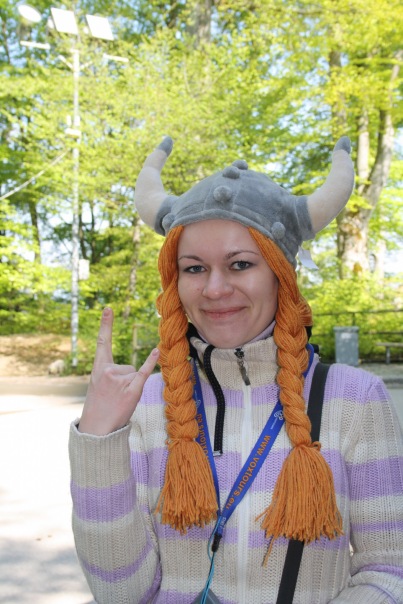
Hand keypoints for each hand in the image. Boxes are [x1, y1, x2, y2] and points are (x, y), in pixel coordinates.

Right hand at [78, 307, 159, 435]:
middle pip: (127, 366)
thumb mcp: (98, 385)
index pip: (102, 342)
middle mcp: (109, 370)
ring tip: (119, 400)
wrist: (97, 428)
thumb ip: (111, 373)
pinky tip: (157, 351)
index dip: (105, 325)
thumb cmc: (99, 406)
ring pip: (134, 374)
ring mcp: (121, 380)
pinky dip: (151, 362)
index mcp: (98, 368)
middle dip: (125, 380)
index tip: (108, 308)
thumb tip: (132, 368)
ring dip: (131, 387)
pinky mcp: (133, 389)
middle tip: (113, 396)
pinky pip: (144, 372)